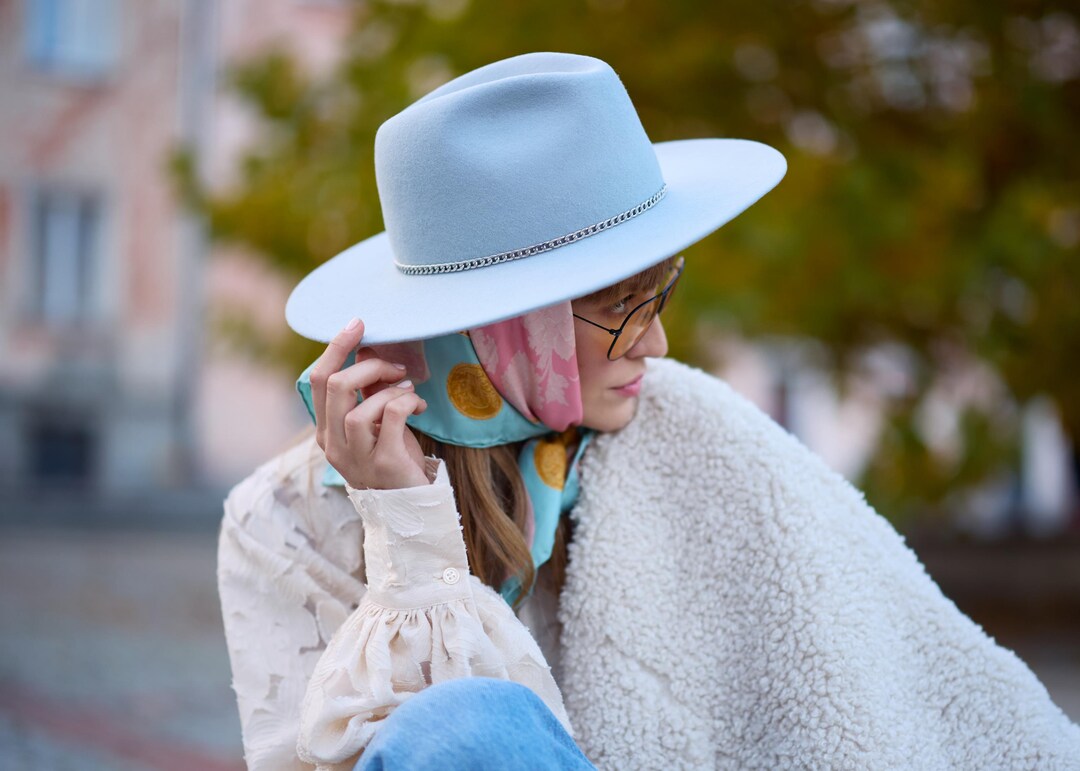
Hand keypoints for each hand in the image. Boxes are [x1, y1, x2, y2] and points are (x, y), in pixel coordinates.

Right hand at [308, 318, 430, 488]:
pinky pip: (388, 417)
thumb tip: (366, 351)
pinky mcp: (383, 463)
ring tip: (409, 391)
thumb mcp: (377, 423)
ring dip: (388, 389)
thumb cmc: (394, 461)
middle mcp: (334, 445)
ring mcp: (356, 457)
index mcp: (326, 432)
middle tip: (397, 367)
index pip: (318, 380)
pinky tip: (417, 406)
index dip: (335, 347)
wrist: (411, 507)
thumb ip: (369, 391)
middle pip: (335, 387)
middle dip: (368, 366)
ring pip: (357, 407)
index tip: (357, 324)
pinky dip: (403, 402)